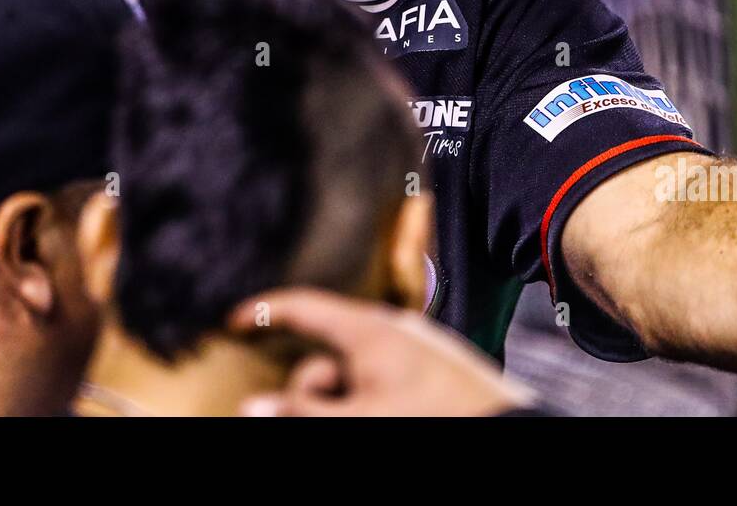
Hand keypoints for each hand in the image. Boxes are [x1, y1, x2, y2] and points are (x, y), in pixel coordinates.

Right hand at [226, 288, 536, 416]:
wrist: (502, 429)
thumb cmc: (433, 418)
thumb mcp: (357, 417)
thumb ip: (301, 411)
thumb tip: (252, 406)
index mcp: (370, 330)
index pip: (305, 307)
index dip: (264, 312)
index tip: (233, 321)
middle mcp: (390, 335)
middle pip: (323, 361)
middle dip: (309, 394)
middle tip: (327, 420)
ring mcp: (411, 357)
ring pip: (350, 382)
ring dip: (338, 406)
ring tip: (366, 421)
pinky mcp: (428, 378)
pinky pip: (378, 388)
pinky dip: (364, 405)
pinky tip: (375, 417)